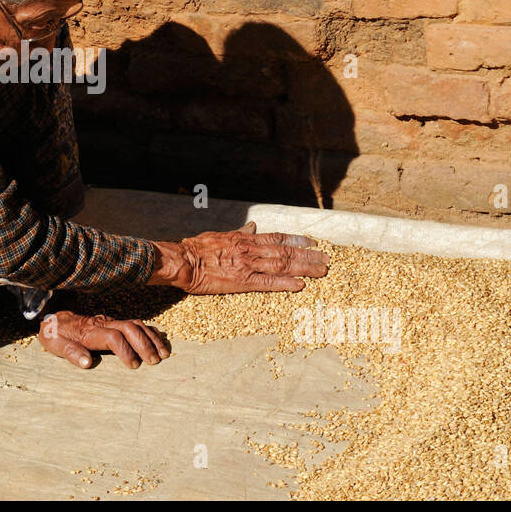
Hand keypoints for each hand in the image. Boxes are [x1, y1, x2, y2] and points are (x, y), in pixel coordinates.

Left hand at [37, 310, 171, 369]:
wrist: (55, 316)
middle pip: (129, 328)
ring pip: (136, 324)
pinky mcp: (114, 322)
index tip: (133, 366)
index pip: (112, 337)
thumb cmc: (55, 334)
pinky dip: (150, 331)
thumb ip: (70, 353)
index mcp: (89, 332)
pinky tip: (159, 341)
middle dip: (144, 344)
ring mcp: (110, 321)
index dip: (125, 350)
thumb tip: (87, 363)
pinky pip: (136, 323)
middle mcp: (103, 323)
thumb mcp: (55, 344)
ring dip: (151, 338)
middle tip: (155, 361)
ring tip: (163, 354)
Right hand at [149, 222, 328, 294]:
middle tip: (327, 259)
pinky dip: (286, 283)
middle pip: (286, 251)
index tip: (312, 242)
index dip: (296, 239)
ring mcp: (248, 265)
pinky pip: (269, 282)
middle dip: (308, 255)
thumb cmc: (197, 248)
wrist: (183, 261)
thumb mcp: (219, 234)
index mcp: (244, 238)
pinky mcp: (242, 281)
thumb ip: (239, 232)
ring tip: (322, 271)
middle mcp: (250, 250)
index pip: (276, 237)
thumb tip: (252, 226)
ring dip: (305, 268)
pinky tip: (301, 285)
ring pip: (283, 264)